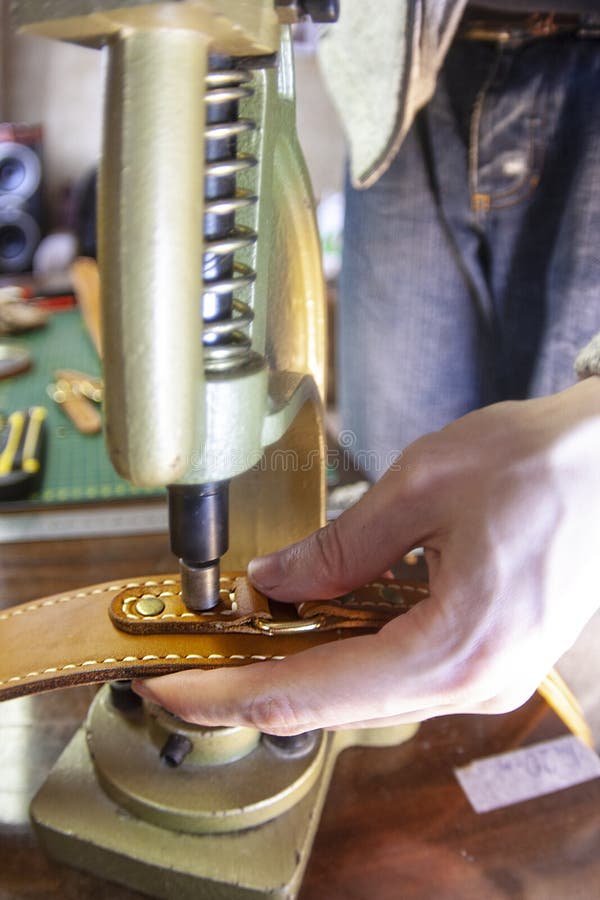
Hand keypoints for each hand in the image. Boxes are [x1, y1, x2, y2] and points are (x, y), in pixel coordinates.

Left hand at [133, 378, 599, 733]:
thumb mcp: (422, 486)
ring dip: (295, 667)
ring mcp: (482, 680)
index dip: (226, 694)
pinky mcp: (484, 662)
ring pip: (360, 693)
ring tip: (239, 638)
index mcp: (454, 648)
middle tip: (189, 661)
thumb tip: (277, 582)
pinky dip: (342, 655)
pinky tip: (310, 628)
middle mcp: (472, 684)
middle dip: (250, 684)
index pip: (307, 691)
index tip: (170, 686)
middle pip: (328, 705)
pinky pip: (395, 673)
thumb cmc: (542, 465)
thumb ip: (340, 547)